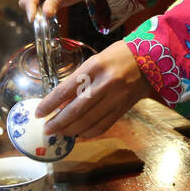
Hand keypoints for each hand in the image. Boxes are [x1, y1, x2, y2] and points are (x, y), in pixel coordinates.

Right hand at [18, 0, 101, 21]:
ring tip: (46, 21)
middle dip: (32, 10)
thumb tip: (45, 14)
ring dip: (37, 13)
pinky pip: (43, 9)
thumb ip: (56, 0)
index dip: (31, 6)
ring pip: (33, 5)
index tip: (32, 19)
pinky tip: (50, 20)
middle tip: (41, 21)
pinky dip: (44, 15)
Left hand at [36, 40, 154, 138]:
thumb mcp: (95, 61)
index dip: (50, 104)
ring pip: (89, 120)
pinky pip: (104, 125)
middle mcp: (105, 83)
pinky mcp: (125, 108)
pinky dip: (89, 133)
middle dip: (59, 122)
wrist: (151, 58)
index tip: (38, 113)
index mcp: (94, 67)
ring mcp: (117, 97)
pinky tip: (79, 134)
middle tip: (47, 130)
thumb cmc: (118, 56)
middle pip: (77, 109)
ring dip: (71, 130)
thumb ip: (80, 80)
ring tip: (60, 134)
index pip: (66, 89)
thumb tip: (60, 102)